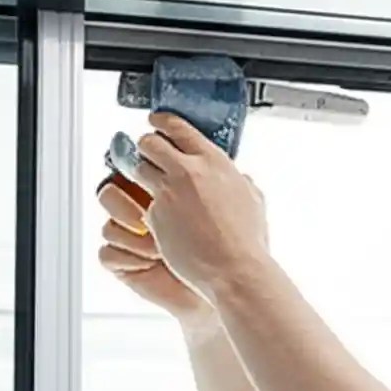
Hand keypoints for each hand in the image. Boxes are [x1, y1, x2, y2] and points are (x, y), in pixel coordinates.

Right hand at [96, 180, 213, 326]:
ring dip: (133, 237)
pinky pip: (107, 253)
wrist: (222, 284)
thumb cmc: (221, 245)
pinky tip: (151, 263)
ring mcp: (129, 238)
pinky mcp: (123, 264)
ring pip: (108, 225)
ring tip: (156, 248)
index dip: (135, 171)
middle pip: (109, 192)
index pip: (130, 169)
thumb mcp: (219, 201)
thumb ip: (204, 176)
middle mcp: (138, 212)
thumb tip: (200, 152)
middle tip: (147, 217)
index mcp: (157, 191)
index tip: (154, 180)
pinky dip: (129, 258)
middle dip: (127, 205)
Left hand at [131, 113, 269, 299]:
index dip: (162, 122)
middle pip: (149, 143)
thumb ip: (240, 181)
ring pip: (137, 169)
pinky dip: (147, 210)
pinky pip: (142, 205)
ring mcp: (167, 193)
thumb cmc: (247, 240)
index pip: (178, 128)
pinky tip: (158, 219)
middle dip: (145, 146)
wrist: (233, 269)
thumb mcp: (253, 198)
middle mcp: (187, 172)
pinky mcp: (154, 217)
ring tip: (142, 180)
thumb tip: (238, 177)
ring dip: (138, 173)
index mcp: (213, 161)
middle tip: (146, 152)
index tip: (156, 121)